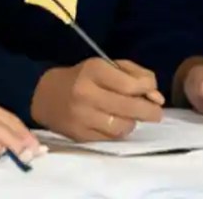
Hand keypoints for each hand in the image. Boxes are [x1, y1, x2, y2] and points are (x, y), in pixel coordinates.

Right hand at [31, 58, 165, 141]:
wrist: (46, 95)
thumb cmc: (83, 77)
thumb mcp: (107, 65)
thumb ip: (136, 75)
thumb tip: (157, 97)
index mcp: (94, 70)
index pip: (131, 85)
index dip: (148, 90)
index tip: (152, 93)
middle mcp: (86, 94)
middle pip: (130, 108)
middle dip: (150, 111)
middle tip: (156, 112)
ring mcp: (82, 117)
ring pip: (123, 127)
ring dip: (132, 122)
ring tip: (129, 115)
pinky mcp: (80, 136)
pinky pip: (111, 138)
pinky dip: (118, 131)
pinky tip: (114, 123)